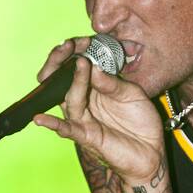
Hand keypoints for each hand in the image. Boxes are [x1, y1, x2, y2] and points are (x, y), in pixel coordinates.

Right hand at [33, 37, 165, 182]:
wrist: (151, 151)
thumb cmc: (141, 122)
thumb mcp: (132, 94)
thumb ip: (113, 83)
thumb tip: (92, 68)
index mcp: (93, 88)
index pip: (75, 66)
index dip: (75, 51)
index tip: (81, 40)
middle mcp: (84, 101)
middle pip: (62, 80)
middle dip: (61, 61)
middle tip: (68, 46)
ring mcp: (83, 119)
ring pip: (69, 99)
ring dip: (73, 81)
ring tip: (80, 65)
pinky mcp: (86, 136)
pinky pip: (67, 129)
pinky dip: (53, 124)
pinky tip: (40, 119)